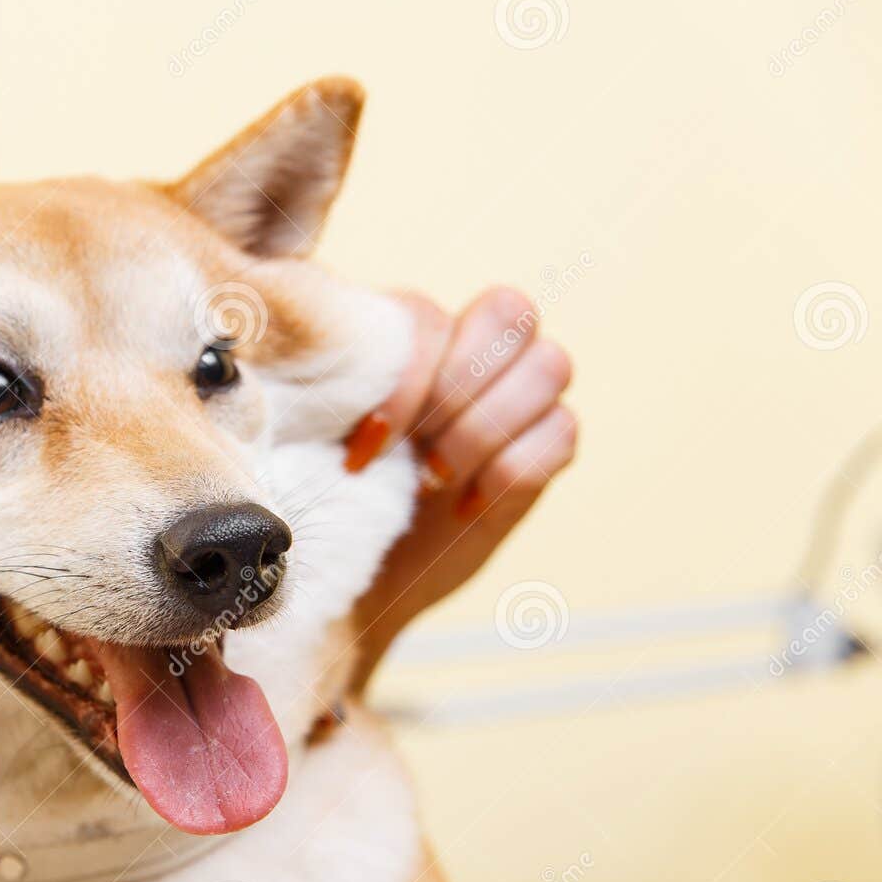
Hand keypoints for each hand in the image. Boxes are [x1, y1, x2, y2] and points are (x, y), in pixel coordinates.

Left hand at [344, 287, 577, 689]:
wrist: (355, 569)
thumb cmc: (329, 489)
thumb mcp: (321, 432)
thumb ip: (337, 383)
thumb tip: (330, 366)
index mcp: (414, 329)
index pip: (431, 316)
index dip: (404, 384)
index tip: (365, 448)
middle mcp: (476, 347)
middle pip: (511, 312)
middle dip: (455, 390)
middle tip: (414, 453)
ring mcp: (521, 394)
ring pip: (549, 365)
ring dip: (482, 430)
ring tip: (433, 478)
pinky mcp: (547, 446)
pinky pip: (561, 433)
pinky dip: (508, 472)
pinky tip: (463, 504)